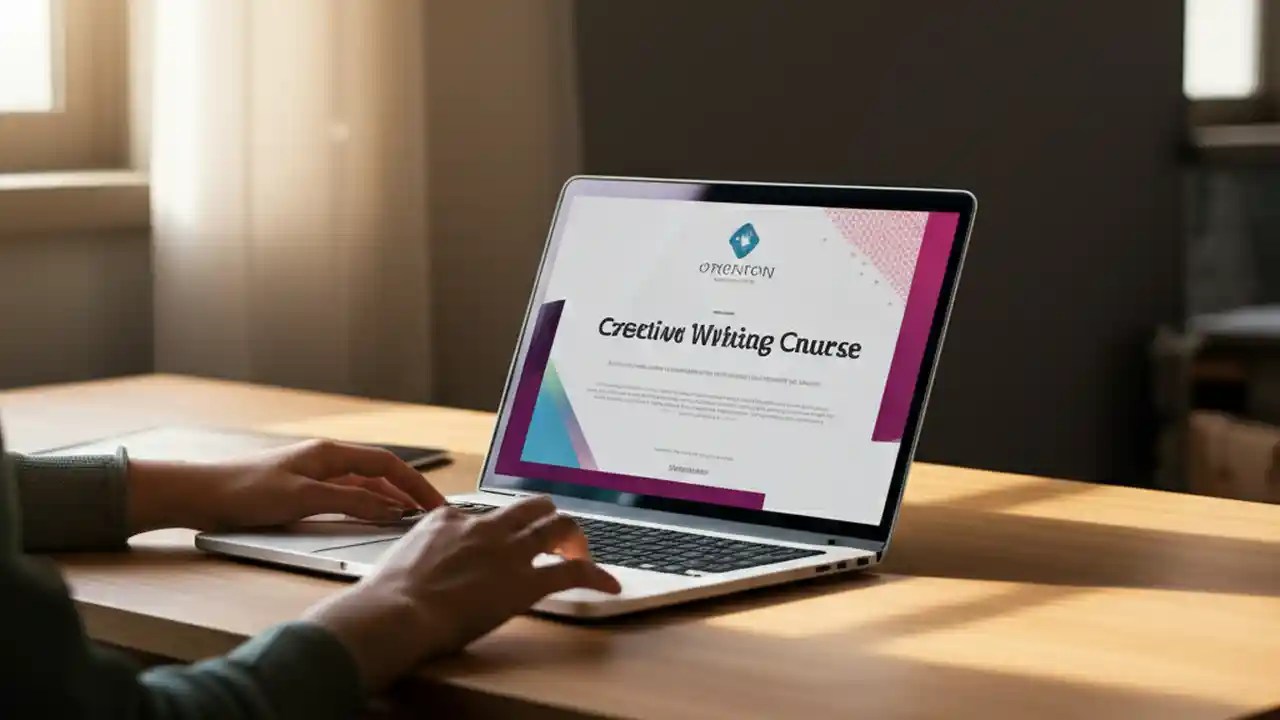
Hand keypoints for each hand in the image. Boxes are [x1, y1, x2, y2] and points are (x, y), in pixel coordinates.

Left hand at [126, 439, 446, 532]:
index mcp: (330, 453)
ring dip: (389, 500)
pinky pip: (348, 496)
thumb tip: (390, 508)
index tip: (435, 504)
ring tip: (410, 520)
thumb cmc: (246, 492)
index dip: (416, 484)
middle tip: (432, 514)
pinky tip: (373, 521)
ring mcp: (315, 474)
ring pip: (365, 485)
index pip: (388, 464)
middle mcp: (326, 459)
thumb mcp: (304, 499)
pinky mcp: (303, 491)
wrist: (200, 496)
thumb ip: (351, 502)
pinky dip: (368, 507)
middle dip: (409, 491)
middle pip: (380, 473)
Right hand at [304, 496, 620, 690]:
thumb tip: (415, 569)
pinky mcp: (525, 582)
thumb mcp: (397, 560)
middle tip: (553, 537)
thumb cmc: (385, 598)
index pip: (485, 512)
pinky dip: (596, 575)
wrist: (395, 612)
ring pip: (557, 526)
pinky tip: (608, 584)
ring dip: (573, 538)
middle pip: (530, 506)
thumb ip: (418, 554)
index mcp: (448, 518)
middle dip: (546, 517)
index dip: (500, 526)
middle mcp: (484, 527)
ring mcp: (507, 551)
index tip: (503, 536)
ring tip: (579, 553)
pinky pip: (572, 571)